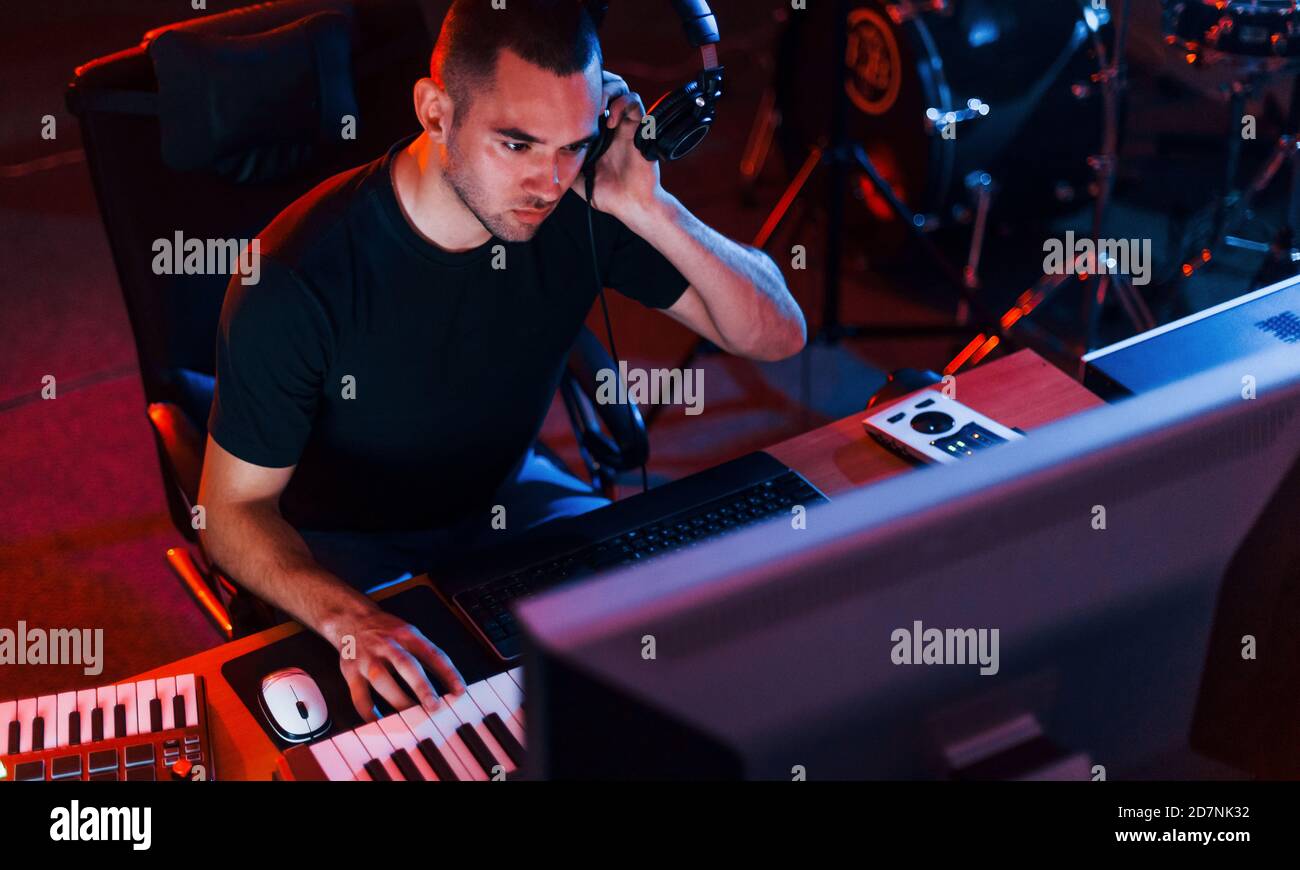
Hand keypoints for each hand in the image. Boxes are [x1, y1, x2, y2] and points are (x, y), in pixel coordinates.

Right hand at [326, 604, 465, 721]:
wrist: (350, 618)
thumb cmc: (385, 630)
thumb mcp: (409, 633)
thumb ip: (427, 654)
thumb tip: (450, 681)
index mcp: (407, 635)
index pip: (432, 653)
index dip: (448, 672)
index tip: (460, 690)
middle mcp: (387, 645)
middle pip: (406, 665)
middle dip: (421, 686)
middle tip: (434, 706)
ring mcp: (367, 659)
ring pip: (382, 681)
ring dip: (398, 700)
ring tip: (411, 718)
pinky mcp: (350, 672)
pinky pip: (359, 696)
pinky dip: (369, 712)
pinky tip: (379, 722)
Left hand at [575, 69, 664, 222]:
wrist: (630, 205)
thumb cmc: (606, 193)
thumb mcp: (575, 173)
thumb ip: (562, 158)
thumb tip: (539, 149)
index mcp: (597, 129)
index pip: (589, 96)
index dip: (578, 89)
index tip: (563, 96)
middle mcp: (612, 122)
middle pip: (604, 84)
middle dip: (593, 82)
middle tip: (580, 96)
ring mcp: (626, 123)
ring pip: (620, 87)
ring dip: (607, 90)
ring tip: (596, 107)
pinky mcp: (640, 128)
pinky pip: (635, 103)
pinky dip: (622, 104)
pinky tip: (609, 122)